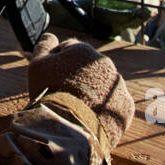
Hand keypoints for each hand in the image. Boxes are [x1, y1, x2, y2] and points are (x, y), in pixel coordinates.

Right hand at [28, 33, 133, 150]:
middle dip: (77, 77)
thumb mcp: (37, 65)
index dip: (57, 62)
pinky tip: (91, 119)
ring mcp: (118, 85)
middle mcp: (105, 63)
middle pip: (87, 67)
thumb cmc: (50, 93)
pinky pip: (113, 105)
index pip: (68, 49)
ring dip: (92, 93)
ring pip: (102, 86)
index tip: (50, 78)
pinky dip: (104, 109)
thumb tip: (49, 35)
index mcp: (83, 49)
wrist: (71, 129)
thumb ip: (43, 46)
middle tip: (63, 95)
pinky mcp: (126, 106)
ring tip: (77, 110)